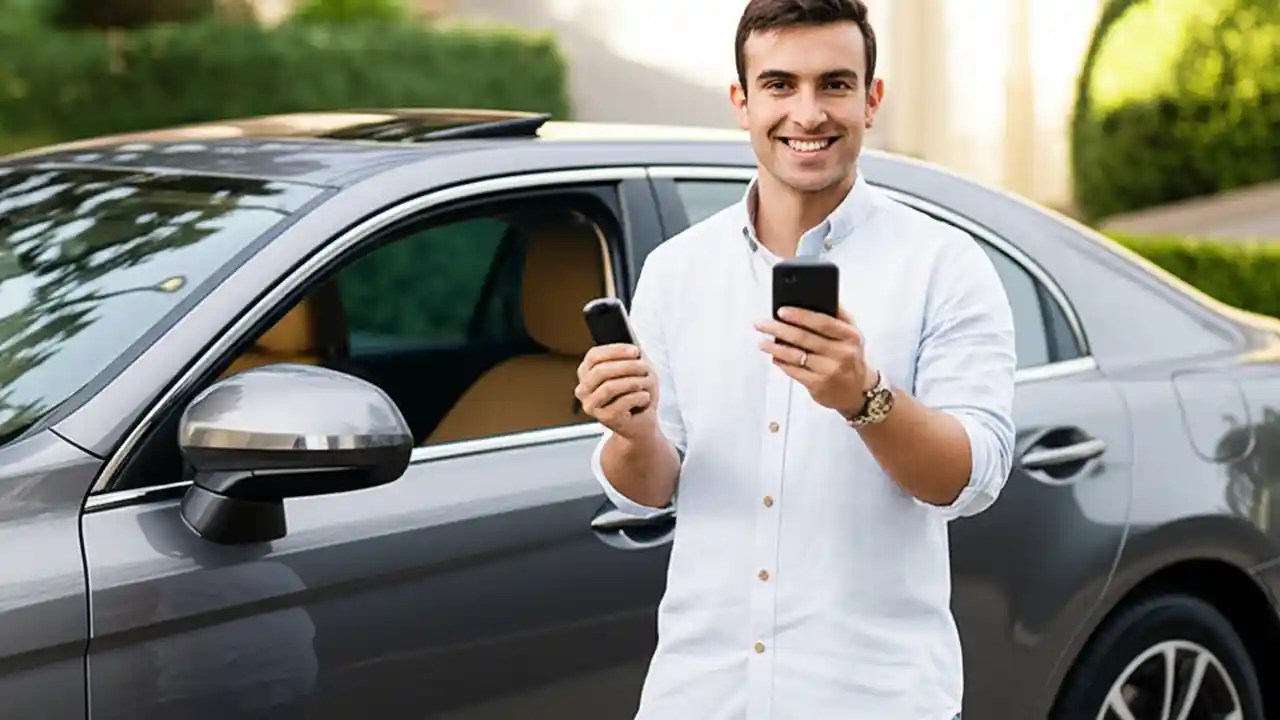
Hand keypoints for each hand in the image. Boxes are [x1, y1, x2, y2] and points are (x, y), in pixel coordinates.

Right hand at [575, 343, 657, 438]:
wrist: (641, 422)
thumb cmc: (636, 394)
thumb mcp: (635, 370)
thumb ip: (631, 357)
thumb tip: (634, 349)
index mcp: (586, 373)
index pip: (594, 356)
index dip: (615, 350)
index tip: (636, 351)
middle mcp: (583, 390)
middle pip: (600, 371)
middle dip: (627, 366)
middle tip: (645, 367)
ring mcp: (591, 406)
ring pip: (609, 387)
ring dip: (633, 382)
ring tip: (646, 383)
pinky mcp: (605, 419)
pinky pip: (622, 402)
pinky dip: (638, 397)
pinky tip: (645, 398)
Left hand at [755, 305, 875, 415]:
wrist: (856, 390)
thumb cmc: (849, 357)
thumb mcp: (851, 334)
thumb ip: (838, 315)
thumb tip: (817, 295)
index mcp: (850, 336)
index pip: (822, 322)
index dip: (800, 316)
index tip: (781, 311)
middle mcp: (841, 353)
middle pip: (804, 338)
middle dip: (779, 329)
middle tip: (761, 324)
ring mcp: (829, 370)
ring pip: (796, 356)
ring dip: (775, 348)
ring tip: (762, 342)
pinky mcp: (818, 385)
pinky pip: (794, 371)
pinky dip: (782, 363)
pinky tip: (774, 357)